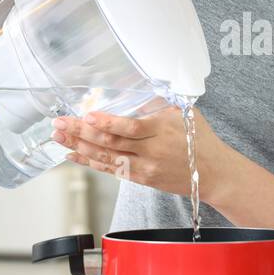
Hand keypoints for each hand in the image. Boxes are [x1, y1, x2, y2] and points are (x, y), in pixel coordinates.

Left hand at [52, 106, 228, 199]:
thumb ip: (157, 105)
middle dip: (81, 132)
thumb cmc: (200, 140)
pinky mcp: (142, 179)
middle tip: (59, 123)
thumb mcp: (184, 113)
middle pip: (111, 143)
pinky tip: (73, 155)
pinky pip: (111, 170)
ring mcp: (145, 167)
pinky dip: (90, 163)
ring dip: (79, 146)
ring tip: (59, 136)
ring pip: (106, 157)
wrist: (214, 173)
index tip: (86, 115)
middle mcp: (151, 151)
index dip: (106, 123)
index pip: (129, 127)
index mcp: (162, 130)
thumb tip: (132, 95)